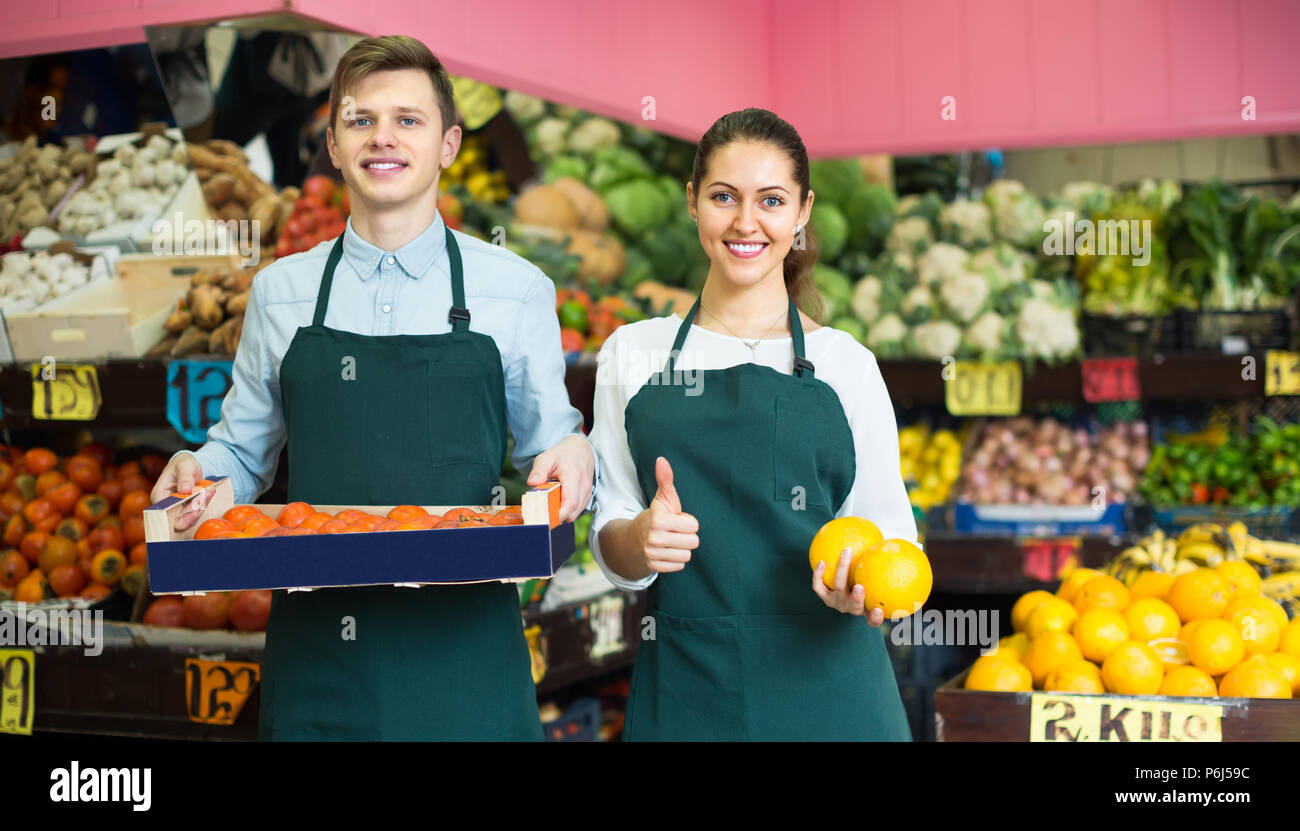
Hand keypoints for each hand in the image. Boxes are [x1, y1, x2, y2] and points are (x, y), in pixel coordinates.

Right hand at [150, 452, 208, 530]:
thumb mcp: (185, 465)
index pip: (166, 511)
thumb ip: (185, 476)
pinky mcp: (184, 512)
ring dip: (200, 508)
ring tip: (209, 491)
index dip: (181, 511)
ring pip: (188, 520)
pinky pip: (194, 515)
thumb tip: (185, 490)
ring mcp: (174, 511)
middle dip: (193, 512)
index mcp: (159, 495)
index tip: (196, 503)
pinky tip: (209, 494)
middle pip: (177, 520)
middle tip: (206, 496)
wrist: (189, 467)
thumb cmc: (183, 465)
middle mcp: (164, 506)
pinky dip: (203, 506)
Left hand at [526, 435, 594, 522]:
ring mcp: (587, 492)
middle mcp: (583, 485)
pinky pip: (578, 510)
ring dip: (563, 514)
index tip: (545, 517)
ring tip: (550, 506)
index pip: (570, 503)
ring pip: (576, 513)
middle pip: (572, 512)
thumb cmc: (562, 455)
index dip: (558, 514)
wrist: (580, 450)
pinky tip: (559, 503)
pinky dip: (568, 511)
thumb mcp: (546, 458)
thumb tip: (532, 483)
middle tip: (543, 512)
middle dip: (557, 516)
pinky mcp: (588, 496)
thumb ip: (538, 470)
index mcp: (573, 475)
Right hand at [634, 457, 698, 573]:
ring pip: (687, 555)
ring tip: (671, 541)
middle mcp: (654, 538)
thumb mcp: (663, 498)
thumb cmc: (656, 516)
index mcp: (658, 520)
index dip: (688, 522)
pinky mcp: (653, 567)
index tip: (676, 520)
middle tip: (675, 531)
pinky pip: (679, 566)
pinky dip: (675, 560)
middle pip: (693, 542)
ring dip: (682, 549)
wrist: (633, 539)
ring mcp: (653, 554)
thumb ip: (666, 479)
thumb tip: (662, 459)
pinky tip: (667, 552)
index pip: (694, 526)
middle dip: (687, 536)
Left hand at [812, 547, 884, 625]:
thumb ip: (886, 569)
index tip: (878, 610)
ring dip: (840, 578)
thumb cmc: (869, 581)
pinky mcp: (825, 596)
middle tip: (859, 587)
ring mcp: (837, 603)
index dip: (876, 618)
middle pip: (855, 606)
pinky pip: (818, 587)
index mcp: (867, 610)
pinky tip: (822, 562)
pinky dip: (818, 575)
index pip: (873, 620)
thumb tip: (894, 548)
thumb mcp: (878, 581)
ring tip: (844, 561)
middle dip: (857, 598)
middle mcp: (852, 609)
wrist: (847, 586)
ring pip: (838, 592)